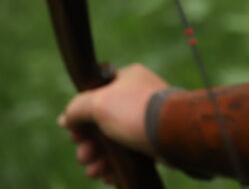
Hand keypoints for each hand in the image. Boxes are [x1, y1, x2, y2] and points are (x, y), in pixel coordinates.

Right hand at [58, 64, 167, 181]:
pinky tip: (109, 176)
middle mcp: (135, 98)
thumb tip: (66, 118)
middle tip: (85, 156)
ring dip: (99, 159)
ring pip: (113, 142)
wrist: (174, 132)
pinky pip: (128, 155)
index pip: (95, 97)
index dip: (81, 118)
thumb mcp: (99, 103)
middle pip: (101, 124)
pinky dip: (116, 166)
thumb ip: (77, 108)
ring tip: (95, 171)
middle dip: (88, 145)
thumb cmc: (136, 112)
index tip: (74, 134)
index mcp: (126, 80)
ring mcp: (144, 121)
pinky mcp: (152, 141)